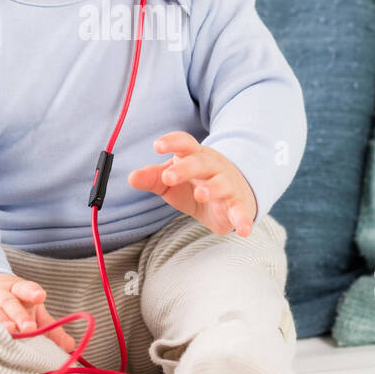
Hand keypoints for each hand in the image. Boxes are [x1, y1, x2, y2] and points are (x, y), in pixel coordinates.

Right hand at [0, 272, 76, 352]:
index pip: (24, 287)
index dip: (31, 291)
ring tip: (9, 332)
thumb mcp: (33, 309)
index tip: (40, 296)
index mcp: (17, 289)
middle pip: (8, 302)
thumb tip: (70, 346)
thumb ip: (51, 328)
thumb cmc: (14, 302)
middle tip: (29, 328)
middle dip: (18, 315)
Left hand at [126, 131, 257, 236]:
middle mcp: (213, 167)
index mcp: (194, 156)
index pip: (184, 143)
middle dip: (185, 168)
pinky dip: (243, 219)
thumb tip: (131, 177)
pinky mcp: (238, 205)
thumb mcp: (172, 181)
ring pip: (221, 183)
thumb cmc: (196, 184)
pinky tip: (243, 231)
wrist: (233, 194)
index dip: (172, 142)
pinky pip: (241, 211)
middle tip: (168, 177)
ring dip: (212, 188)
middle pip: (201, 162)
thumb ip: (153, 178)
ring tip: (200, 195)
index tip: (157, 146)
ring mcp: (228, 185)